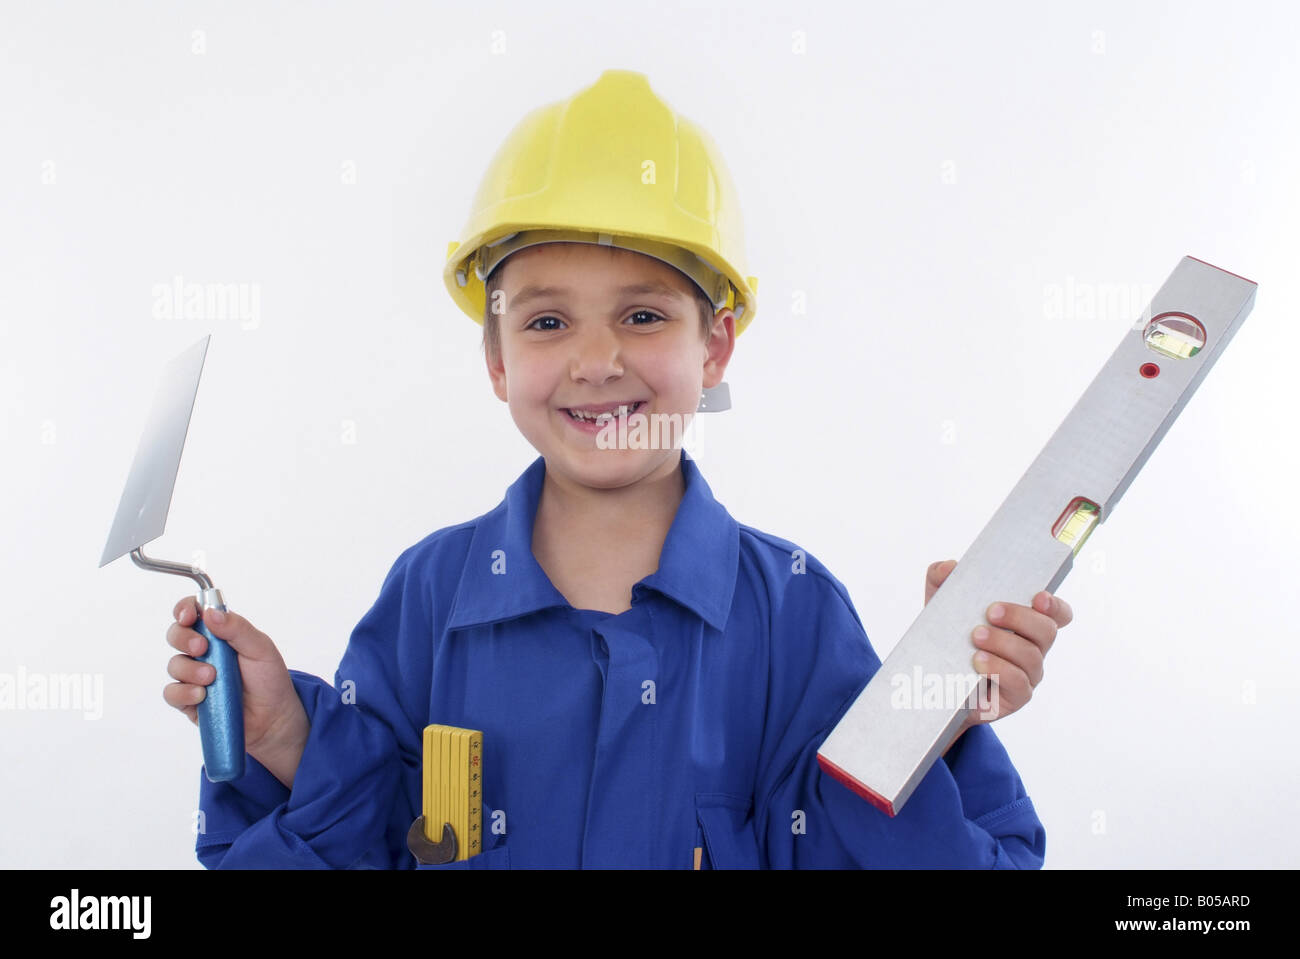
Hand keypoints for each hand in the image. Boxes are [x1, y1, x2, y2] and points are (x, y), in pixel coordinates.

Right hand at [164, 596, 309, 787]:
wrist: (273, 717)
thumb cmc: (268, 679)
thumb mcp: (260, 648)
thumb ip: (237, 628)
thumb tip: (210, 612)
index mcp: (220, 633)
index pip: (193, 612)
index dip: (185, 609)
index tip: (188, 616)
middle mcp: (203, 652)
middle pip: (176, 634)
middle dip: (184, 638)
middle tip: (202, 648)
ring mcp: (194, 676)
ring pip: (174, 664)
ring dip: (190, 669)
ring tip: (212, 678)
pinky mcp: (188, 701)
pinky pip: (171, 693)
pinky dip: (183, 693)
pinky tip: (202, 696)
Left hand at [924, 559, 1073, 733]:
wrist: (933, 682)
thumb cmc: (948, 638)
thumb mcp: (940, 603)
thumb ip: (941, 578)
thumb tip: (949, 566)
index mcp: (1024, 623)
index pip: (1057, 613)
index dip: (1055, 605)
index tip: (1038, 596)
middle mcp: (1033, 647)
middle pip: (1047, 631)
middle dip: (1021, 618)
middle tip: (991, 612)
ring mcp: (1027, 673)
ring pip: (1031, 656)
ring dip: (1004, 643)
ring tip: (976, 636)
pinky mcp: (1015, 697)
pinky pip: (1019, 683)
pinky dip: (999, 669)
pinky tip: (977, 661)